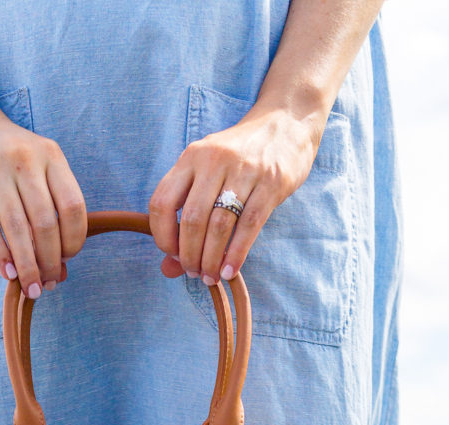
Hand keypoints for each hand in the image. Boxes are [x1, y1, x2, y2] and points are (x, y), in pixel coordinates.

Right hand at [0, 98, 86, 296]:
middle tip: (49, 284)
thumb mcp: (35, 162)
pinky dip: (0, 255)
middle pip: (45, 223)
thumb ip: (49, 203)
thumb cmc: (5, 153)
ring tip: (32, 288)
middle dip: (50, 262)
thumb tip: (61, 263)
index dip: (74, 240)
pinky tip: (8, 273)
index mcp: (50, 154)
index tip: (68, 259)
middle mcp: (24, 158)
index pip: (72, 206)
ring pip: (17, 229)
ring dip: (27, 266)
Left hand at [148, 106, 322, 285]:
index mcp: (191, 157)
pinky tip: (229, 271)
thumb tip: (168, 270)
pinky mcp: (271, 182)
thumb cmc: (240, 158)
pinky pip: (248, 225)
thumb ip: (186, 218)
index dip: (162, 236)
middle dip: (189, 255)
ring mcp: (244, 170)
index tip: (172, 255)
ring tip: (210, 276)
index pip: (162, 202)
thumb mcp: (208, 176)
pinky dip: (236, 254)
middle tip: (194, 272)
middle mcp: (214, 160)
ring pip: (219, 225)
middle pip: (192, 219)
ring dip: (211, 259)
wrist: (286, 123)